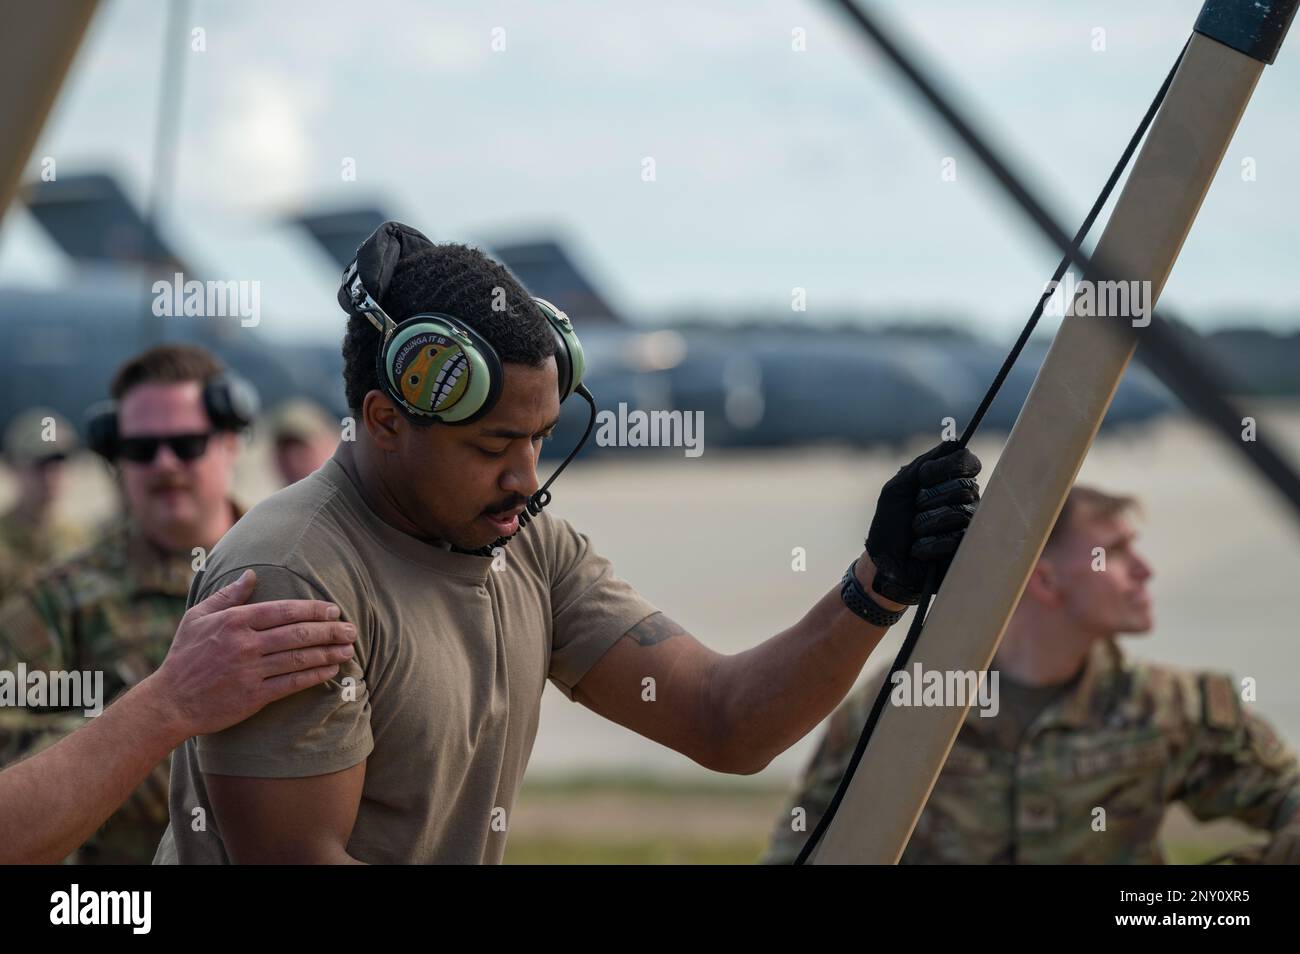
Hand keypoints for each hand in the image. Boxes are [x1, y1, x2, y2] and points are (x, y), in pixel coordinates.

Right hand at [146, 569, 356, 736]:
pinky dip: (314, 676)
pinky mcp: (254, 696)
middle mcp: (245, 644)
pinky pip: (292, 683)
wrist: (170, 702)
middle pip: (298, 633)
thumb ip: (227, 595)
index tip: (333, 609)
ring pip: (299, 658)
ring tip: (349, 649)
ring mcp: (250, 671)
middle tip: (351, 629)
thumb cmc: (184, 656)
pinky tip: (331, 669)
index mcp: (234, 621)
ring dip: (328, 652)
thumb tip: (252, 574)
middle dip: (329, 630)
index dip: (313, 609)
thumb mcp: (198, 618)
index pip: (283, 610)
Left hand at [865, 442, 981, 604]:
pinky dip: (928, 543)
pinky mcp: (967, 552)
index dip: (947, 466)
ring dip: (925, 523)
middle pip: (964, 486)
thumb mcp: (898, 489)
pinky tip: (918, 550)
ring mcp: (969, 527)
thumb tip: (954, 441)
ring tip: (915, 532)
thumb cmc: (890, 525)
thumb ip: (922, 465)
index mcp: (949, 484)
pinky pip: (956, 539)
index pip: (969, 461)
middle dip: (929, 498)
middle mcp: (965, 502)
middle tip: (914, 510)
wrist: (884, 563)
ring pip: (959, 513)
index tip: (924, 476)